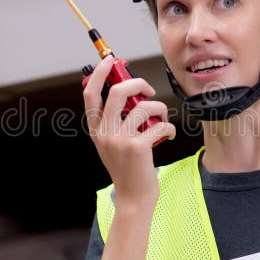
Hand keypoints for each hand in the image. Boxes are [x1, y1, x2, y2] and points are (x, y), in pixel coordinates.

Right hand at [83, 55, 175, 210]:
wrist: (133, 198)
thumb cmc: (128, 167)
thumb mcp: (113, 143)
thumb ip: (117, 119)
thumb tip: (132, 91)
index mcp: (96, 129)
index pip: (91, 93)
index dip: (100, 73)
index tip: (110, 61)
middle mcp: (104, 133)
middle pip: (118, 92)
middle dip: (137, 83)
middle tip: (148, 90)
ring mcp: (120, 140)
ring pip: (143, 107)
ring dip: (158, 108)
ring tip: (162, 118)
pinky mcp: (138, 148)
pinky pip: (158, 124)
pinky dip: (168, 127)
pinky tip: (169, 135)